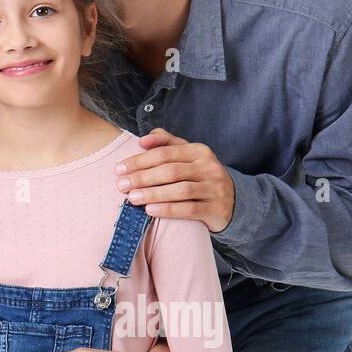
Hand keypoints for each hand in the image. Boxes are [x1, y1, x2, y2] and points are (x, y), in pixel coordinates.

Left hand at [116, 127, 234, 232]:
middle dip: (142, 177)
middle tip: (121, 185)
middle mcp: (209, 167)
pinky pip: (189, 209)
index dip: (140, 160)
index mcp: (200, 151)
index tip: (119, 169)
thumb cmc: (200, 176)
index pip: (165, 153)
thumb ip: (166, 143)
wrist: (232, 201)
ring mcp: (215, 189)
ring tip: (132, 198)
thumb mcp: (188, 156)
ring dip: (152, 194)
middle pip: (170, 171)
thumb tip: (143, 140)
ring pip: (180, 190)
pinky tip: (150, 210)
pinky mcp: (216, 209)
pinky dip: (168, 209)